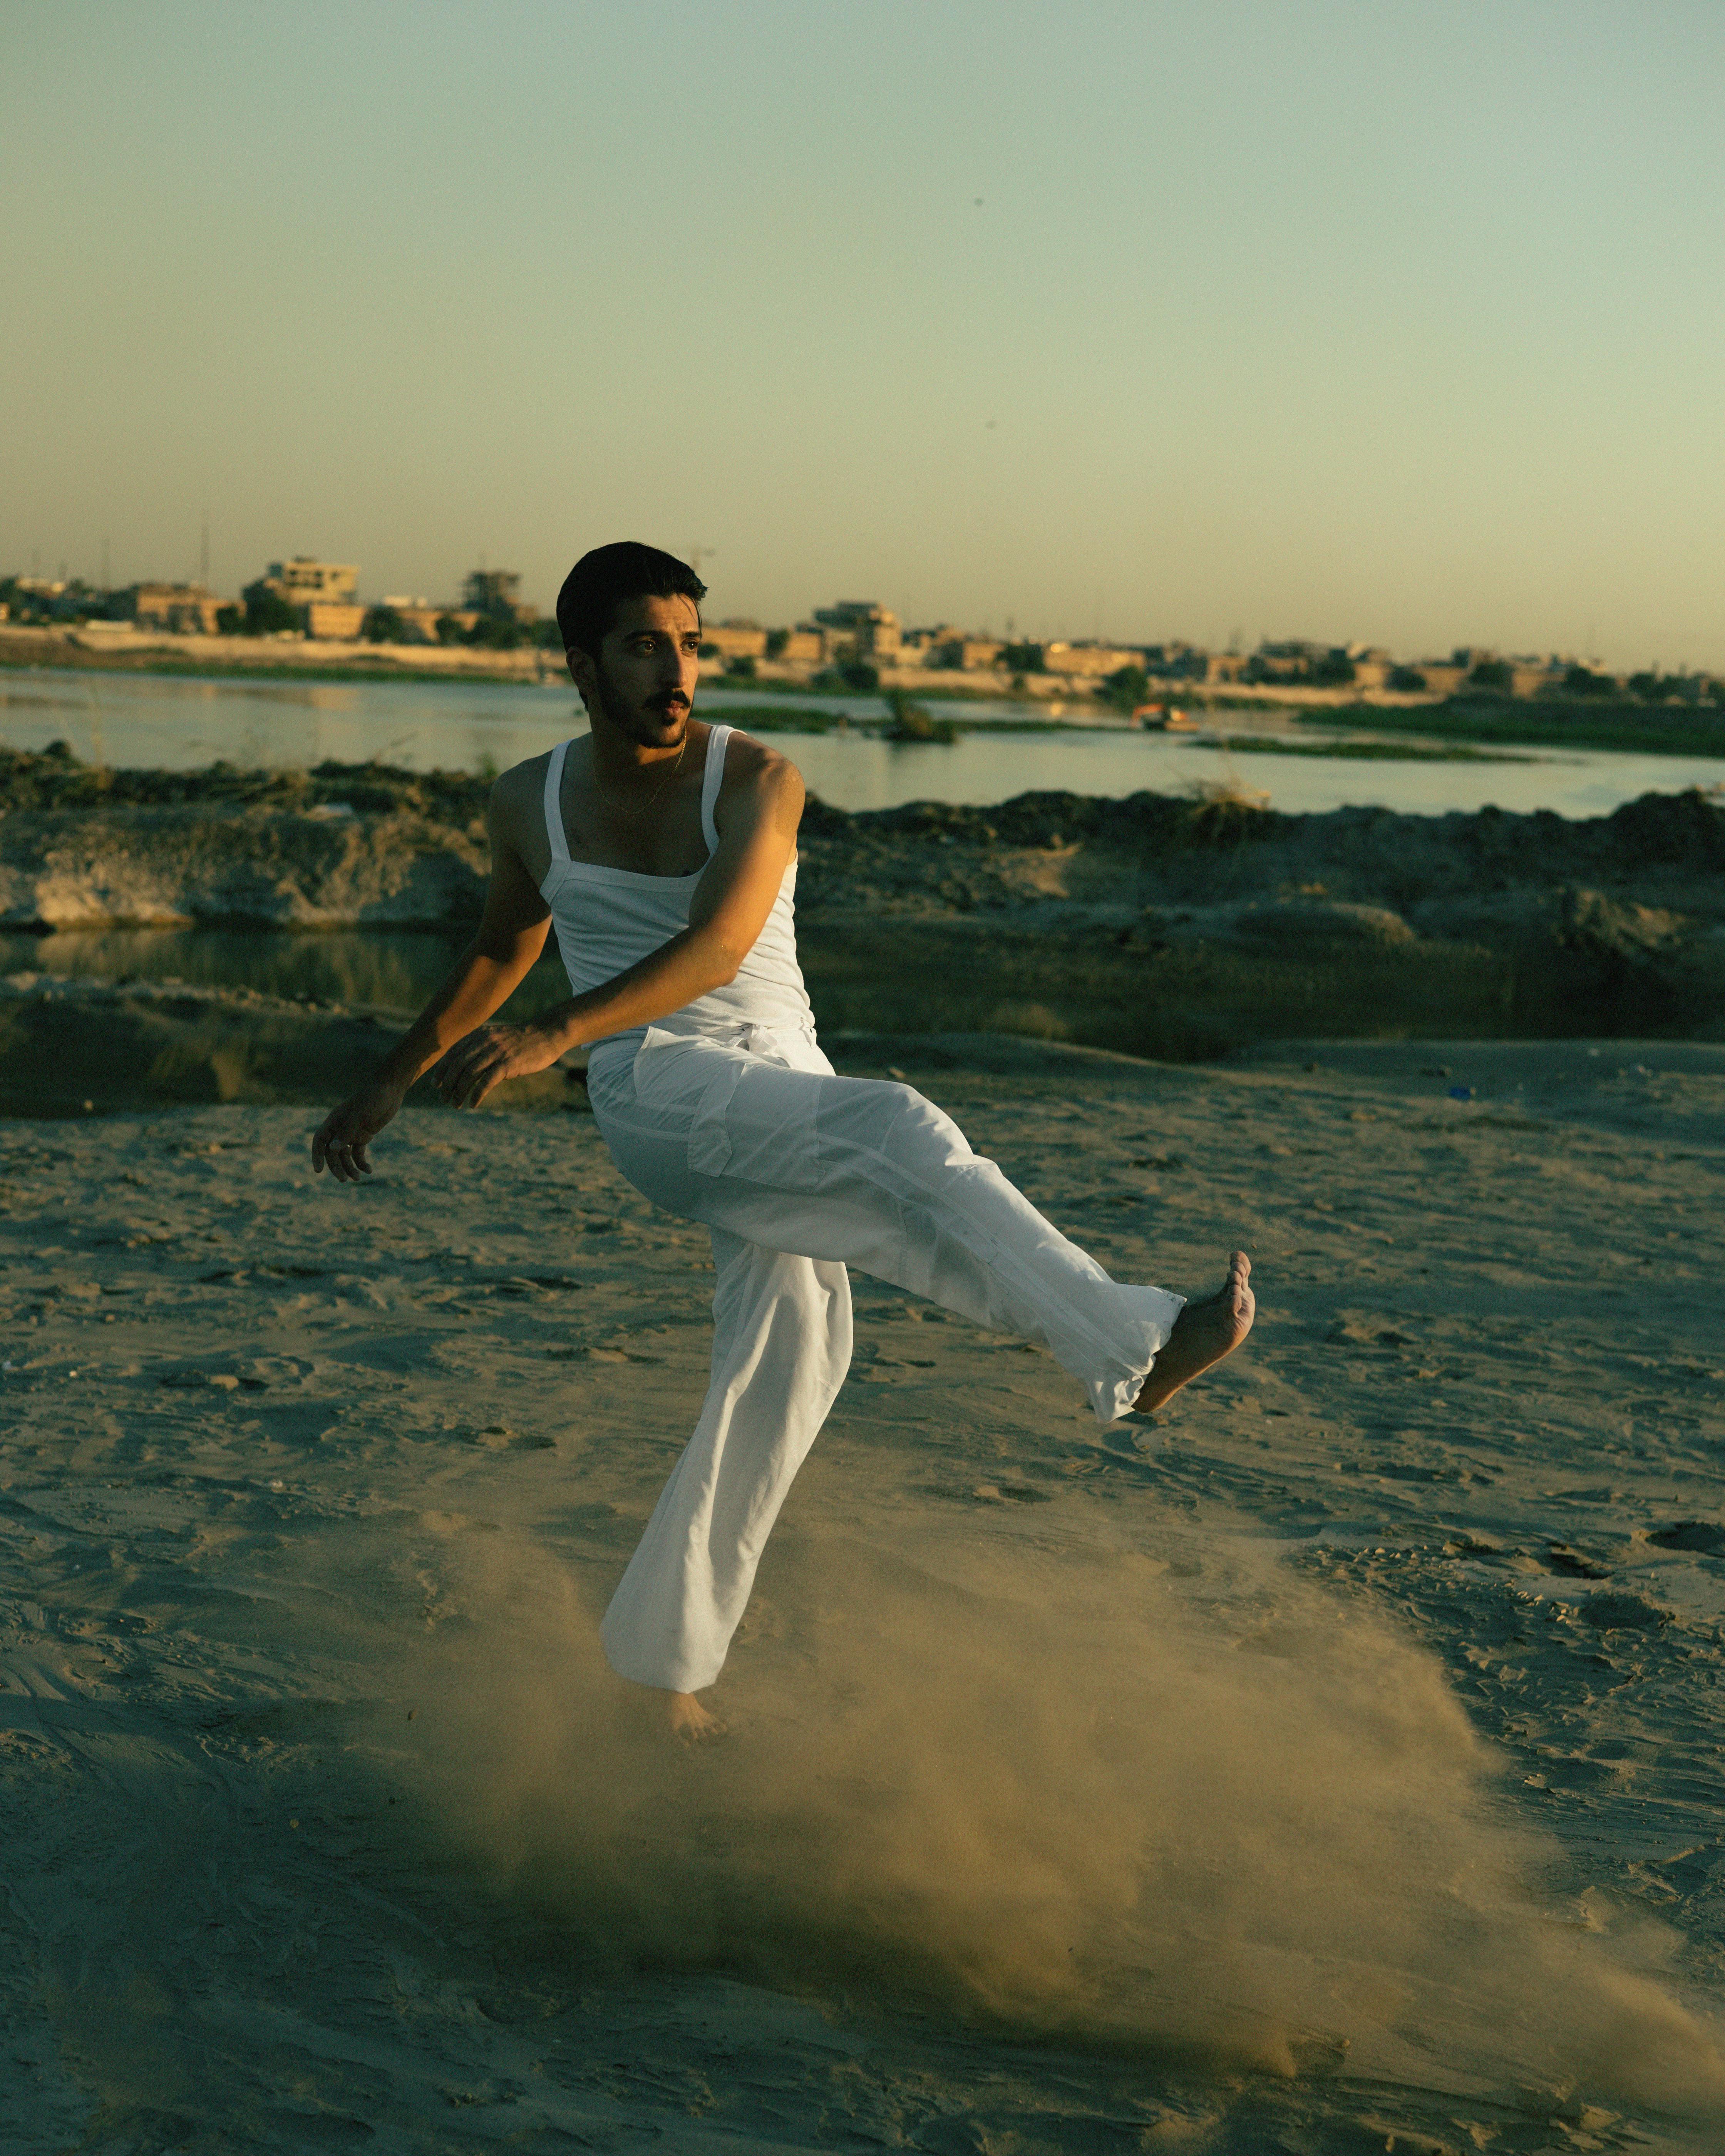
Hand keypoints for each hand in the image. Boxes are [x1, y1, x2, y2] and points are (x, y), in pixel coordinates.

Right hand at [312, 1080, 404, 1182]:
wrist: (391, 1092)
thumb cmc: (373, 1098)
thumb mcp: (360, 1114)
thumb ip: (347, 1131)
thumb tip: (333, 1150)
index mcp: (334, 1120)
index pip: (320, 1140)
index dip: (317, 1155)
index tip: (318, 1170)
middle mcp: (340, 1128)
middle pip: (333, 1152)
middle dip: (337, 1166)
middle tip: (344, 1180)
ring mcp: (352, 1133)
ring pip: (345, 1155)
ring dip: (349, 1167)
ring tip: (357, 1178)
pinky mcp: (364, 1136)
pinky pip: (358, 1153)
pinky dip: (361, 1163)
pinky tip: (368, 1171)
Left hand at [431, 1020, 562, 1109]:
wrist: (546, 1033)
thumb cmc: (522, 1040)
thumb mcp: (497, 1037)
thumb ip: (481, 1047)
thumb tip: (466, 1066)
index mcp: (479, 1034)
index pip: (453, 1053)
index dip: (441, 1069)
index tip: (436, 1083)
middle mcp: (484, 1042)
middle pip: (457, 1065)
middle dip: (447, 1084)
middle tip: (443, 1098)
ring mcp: (496, 1052)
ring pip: (469, 1074)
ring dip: (459, 1092)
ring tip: (455, 1104)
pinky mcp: (509, 1064)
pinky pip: (486, 1082)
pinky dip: (476, 1095)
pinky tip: (473, 1104)